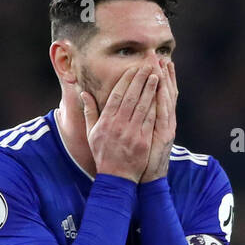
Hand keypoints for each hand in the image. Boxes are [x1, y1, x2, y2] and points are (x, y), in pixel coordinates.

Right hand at [80, 65, 158, 182]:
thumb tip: (84, 93)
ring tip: (156, 76)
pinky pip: (150, 120)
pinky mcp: (143, 141)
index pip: (116, 95)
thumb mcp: (92, 134)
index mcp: (106, 122)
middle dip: (140, 80)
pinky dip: (155, 106)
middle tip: (148, 66)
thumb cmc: (103, 154)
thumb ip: (89, 112)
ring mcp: (132, 133)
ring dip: (150, 89)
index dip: (126, 80)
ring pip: (142, 106)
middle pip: (130, 97)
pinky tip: (160, 95)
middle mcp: (118, 126)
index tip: (133, 69)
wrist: (116, 177)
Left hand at [141, 60, 175, 182]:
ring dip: (165, 82)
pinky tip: (161, 87)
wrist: (148, 179)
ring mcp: (166, 127)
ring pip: (167, 100)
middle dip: (163, 74)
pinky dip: (163, 99)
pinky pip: (164, 113)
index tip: (155, 62)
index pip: (159, 94)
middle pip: (166, 93)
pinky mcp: (165, 134)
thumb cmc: (139, 159)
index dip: (159, 78)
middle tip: (160, 57)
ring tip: (163, 66)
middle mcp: (165, 121)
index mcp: (157, 120)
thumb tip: (127, 108)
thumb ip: (134, 121)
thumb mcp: (138, 137)